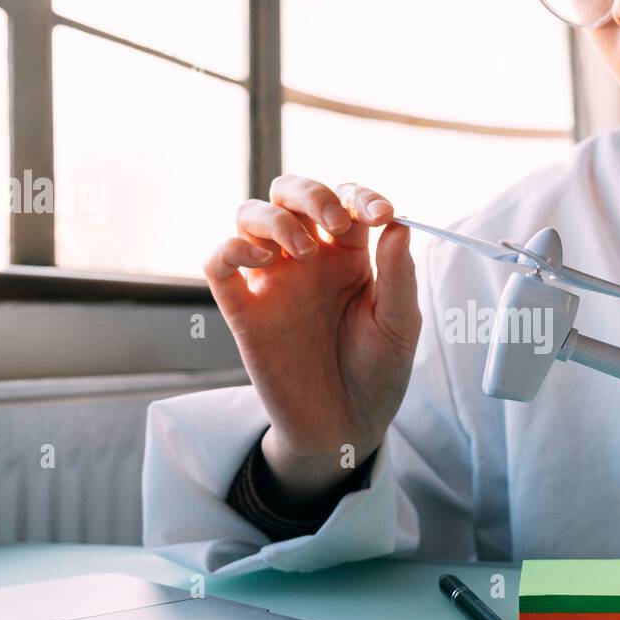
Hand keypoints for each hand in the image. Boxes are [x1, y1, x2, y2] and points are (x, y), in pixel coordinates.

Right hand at [204, 176, 420, 506]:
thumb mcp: (400, 324)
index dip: (361, 197)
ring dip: (276, 219)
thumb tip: (399, 224)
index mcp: (348, 255)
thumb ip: (399, 274)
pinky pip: (219, 262)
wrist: (346, 426)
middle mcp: (307, 259)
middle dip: (312, 194)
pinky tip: (262, 260)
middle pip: (291, 193)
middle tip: (337, 222)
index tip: (383, 215)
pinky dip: (232, 247)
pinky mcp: (243, 309)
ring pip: (251, 215)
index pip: (346, 201)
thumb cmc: (378, 373)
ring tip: (302, 253)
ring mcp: (272, 280)